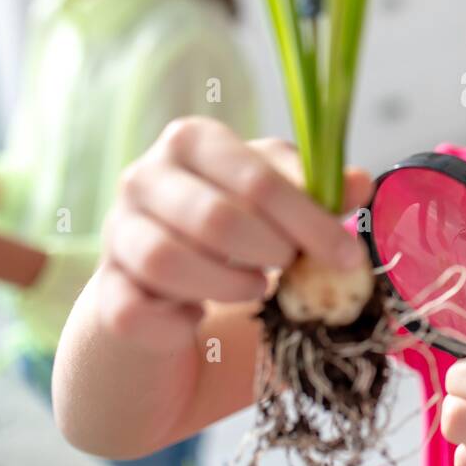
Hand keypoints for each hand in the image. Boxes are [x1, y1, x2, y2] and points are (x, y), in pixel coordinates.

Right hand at [93, 116, 371, 353]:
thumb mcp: (281, 212)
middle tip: (292, 269)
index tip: (346, 255)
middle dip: (270, 252)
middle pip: (216, 218)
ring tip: (255, 290)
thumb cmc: (233, 243)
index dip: (309, 219)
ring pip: (168, 262)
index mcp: (193, 141)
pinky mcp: (105, 292)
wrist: (172, 309)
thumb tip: (360, 183)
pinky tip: (197, 318)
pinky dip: (179, 323)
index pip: (258, 176)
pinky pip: (139, 313)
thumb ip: (318, 197)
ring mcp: (116, 234)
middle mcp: (143, 177)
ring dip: (227, 287)